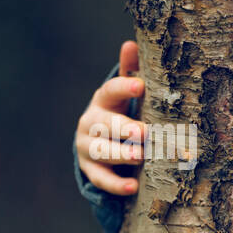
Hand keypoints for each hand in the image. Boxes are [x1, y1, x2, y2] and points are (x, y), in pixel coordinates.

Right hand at [74, 39, 144, 195]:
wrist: (99, 143)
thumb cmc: (121, 113)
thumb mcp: (125, 95)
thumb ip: (130, 73)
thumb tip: (130, 44)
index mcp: (103, 101)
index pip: (110, 91)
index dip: (124, 88)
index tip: (141, 86)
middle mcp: (91, 122)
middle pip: (104, 124)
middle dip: (124, 128)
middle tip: (144, 132)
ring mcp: (88, 147)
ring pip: (101, 151)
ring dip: (120, 154)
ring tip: (139, 157)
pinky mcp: (90, 170)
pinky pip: (101, 179)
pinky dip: (115, 184)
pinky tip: (132, 188)